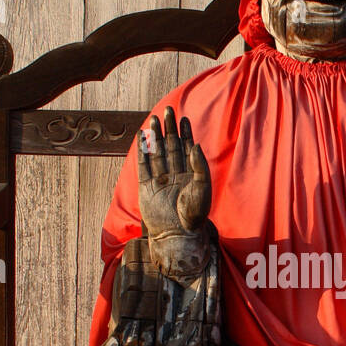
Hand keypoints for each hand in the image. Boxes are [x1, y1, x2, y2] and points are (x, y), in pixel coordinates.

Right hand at [138, 107, 210, 238]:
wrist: (177, 235)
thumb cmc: (194, 215)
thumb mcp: (203, 188)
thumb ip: (199, 165)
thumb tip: (194, 144)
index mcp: (190, 174)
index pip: (187, 148)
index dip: (185, 133)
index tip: (183, 118)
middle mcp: (175, 175)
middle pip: (171, 146)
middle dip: (169, 129)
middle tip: (168, 110)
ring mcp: (160, 180)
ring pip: (157, 153)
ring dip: (155, 137)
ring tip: (154, 120)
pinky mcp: (146, 188)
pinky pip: (144, 166)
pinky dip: (143, 153)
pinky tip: (143, 139)